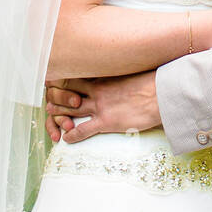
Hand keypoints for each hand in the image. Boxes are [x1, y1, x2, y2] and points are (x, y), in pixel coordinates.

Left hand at [44, 69, 159, 144]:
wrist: (162, 93)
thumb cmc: (152, 82)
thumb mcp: (133, 73)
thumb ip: (121, 74)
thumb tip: (121, 74)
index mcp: (104, 76)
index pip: (76, 76)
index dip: (63, 80)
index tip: (56, 81)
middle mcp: (97, 90)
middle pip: (67, 92)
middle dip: (55, 97)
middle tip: (49, 101)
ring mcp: (100, 106)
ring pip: (70, 110)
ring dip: (58, 115)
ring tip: (52, 119)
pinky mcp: (106, 122)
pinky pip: (82, 130)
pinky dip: (71, 135)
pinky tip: (66, 139)